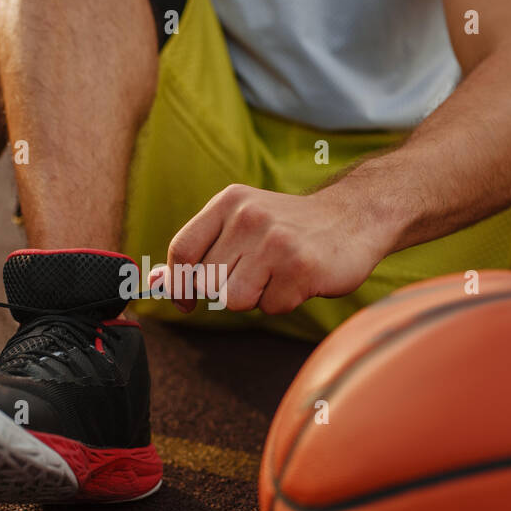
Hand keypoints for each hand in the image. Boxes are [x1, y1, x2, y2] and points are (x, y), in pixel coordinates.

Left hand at [154, 183, 384, 314]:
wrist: (356, 217)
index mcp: (230, 202)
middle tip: (258, 273)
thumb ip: (202, 249)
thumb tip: (154, 284)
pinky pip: (271, 308)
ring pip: (235, 300)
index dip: (177, 283)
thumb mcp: (244, 221)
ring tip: (279, 275)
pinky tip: (301, 279)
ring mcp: (275, 242)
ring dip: (257, 297)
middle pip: (208, 283)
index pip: (182, 250)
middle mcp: (249, 218)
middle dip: (229, 289)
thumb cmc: (291, 227)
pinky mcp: (300, 268)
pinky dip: (284, 302)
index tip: (185, 301)